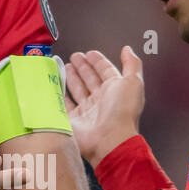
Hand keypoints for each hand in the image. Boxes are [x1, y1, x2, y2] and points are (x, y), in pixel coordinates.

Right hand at [65, 46, 144, 167]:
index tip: (89, 53)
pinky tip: (56, 85)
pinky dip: (59, 94)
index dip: (97, 61)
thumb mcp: (132, 82)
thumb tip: (128, 49)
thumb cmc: (122, 111)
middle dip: (82, 67)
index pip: (105, 71)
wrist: (109, 139)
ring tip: (64, 66)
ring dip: (71, 78)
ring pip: (77, 90)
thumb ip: (131, 63)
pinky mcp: (73, 119)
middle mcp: (101, 100)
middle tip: (74, 57)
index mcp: (115, 90)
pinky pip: (64, 104)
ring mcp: (86, 110)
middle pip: (90, 79)